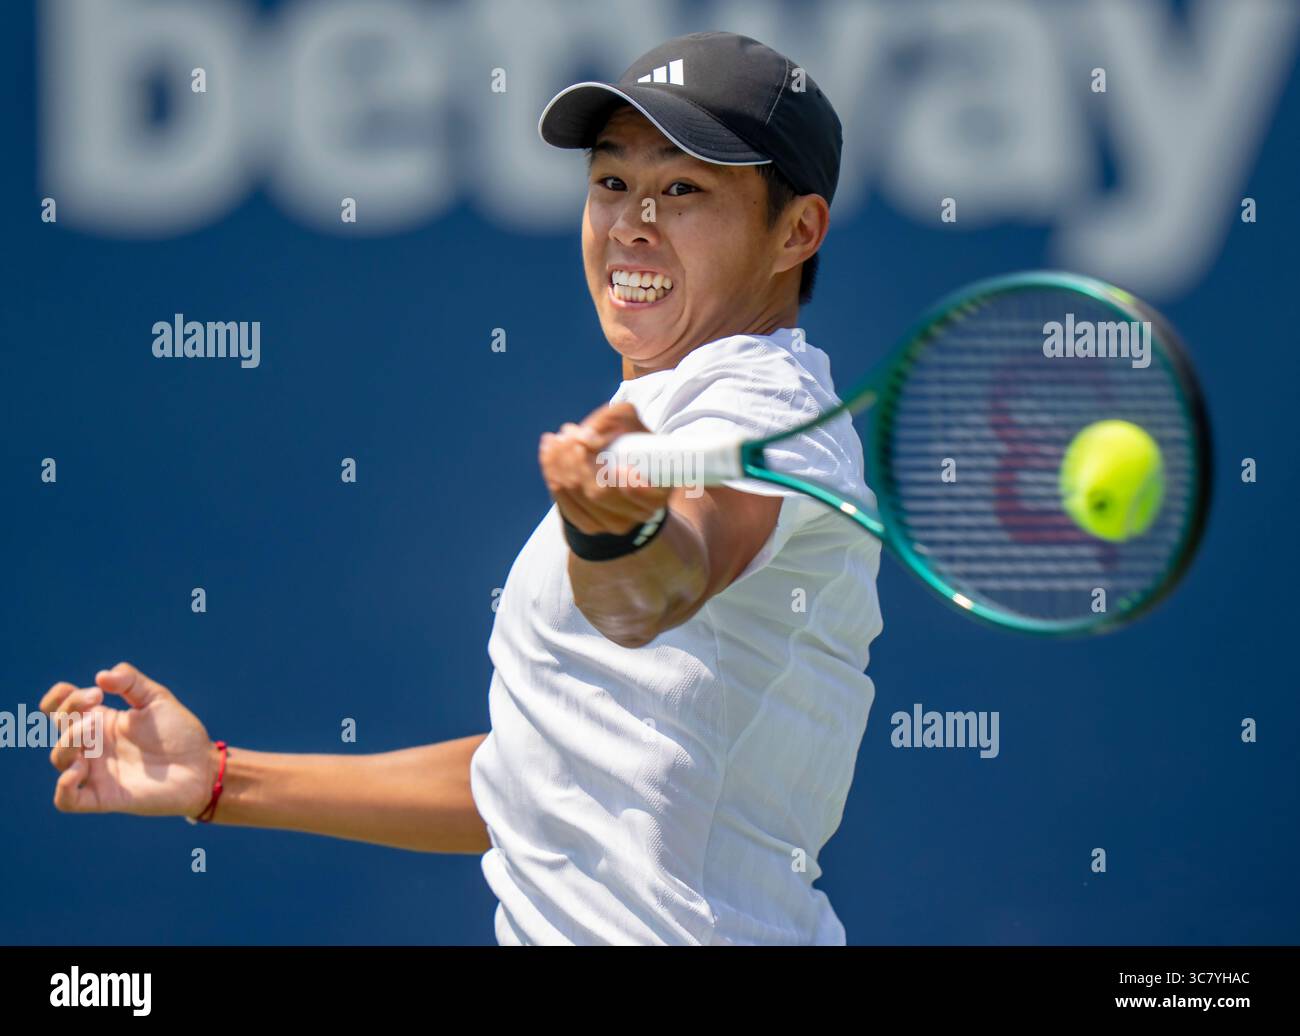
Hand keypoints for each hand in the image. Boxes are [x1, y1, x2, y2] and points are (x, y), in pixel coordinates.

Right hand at [41, 663, 219, 817]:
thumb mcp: (157, 698)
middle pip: (59, 727)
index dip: (61, 696)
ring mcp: (97, 772)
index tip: (93, 693)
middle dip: (71, 711)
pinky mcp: (104, 797)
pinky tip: (78, 770)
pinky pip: (67, 800)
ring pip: (59, 758)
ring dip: (68, 741)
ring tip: (93, 731)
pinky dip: (64, 787)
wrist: (203, 767)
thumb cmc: (179, 733)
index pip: (61, 708)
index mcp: (102, 721)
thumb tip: (100, 676)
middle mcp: (94, 746)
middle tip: (98, 704)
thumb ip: (131, 682)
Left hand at [538, 402, 671, 534]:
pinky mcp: (590, 525)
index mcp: (659, 492)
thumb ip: (613, 420)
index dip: (611, 472)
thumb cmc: (629, 438)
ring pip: (577, 496)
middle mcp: (640, 514)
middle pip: (598, 493)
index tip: (590, 445)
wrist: (621, 464)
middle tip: (568, 433)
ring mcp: (614, 524)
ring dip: (559, 464)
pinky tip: (548, 453)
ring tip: (556, 438)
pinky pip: (565, 503)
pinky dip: (552, 475)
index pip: (634, 489)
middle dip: (575, 460)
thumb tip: (584, 438)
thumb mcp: (628, 420)